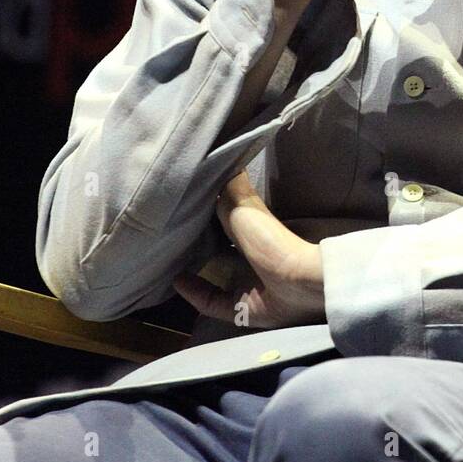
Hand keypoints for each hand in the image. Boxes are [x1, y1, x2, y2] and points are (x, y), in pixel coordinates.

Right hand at [173, 174, 325, 329]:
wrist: (297, 280)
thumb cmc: (270, 240)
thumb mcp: (245, 206)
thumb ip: (231, 185)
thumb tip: (224, 152)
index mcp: (251, 231)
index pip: (223, 221)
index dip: (203, 216)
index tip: (180, 208)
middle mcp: (249, 256)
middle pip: (217, 249)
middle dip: (195, 243)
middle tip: (168, 235)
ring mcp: (246, 283)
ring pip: (213, 274)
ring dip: (191, 268)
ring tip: (166, 258)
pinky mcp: (242, 308)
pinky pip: (212, 302)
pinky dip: (195, 293)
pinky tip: (178, 281)